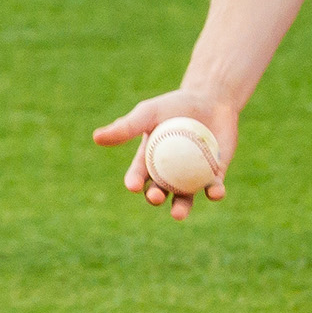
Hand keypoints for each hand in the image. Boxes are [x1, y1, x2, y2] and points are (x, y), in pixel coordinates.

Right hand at [93, 89, 237, 220]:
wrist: (211, 99)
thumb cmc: (176, 104)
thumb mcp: (150, 112)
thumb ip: (127, 126)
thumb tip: (96, 137)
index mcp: (149, 161)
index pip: (138, 175)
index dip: (134, 182)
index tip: (133, 185)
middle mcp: (169, 174)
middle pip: (159, 192)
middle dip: (155, 198)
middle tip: (156, 196)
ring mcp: (192, 177)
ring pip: (184, 198)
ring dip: (181, 207)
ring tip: (178, 213)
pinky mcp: (214, 176)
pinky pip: (213, 188)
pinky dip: (214, 193)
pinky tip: (215, 192)